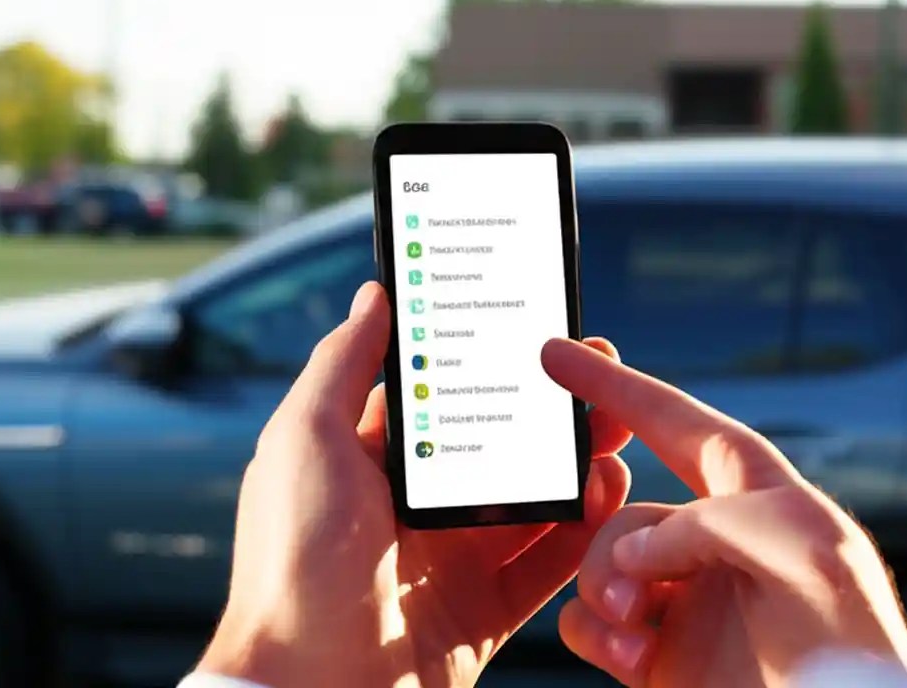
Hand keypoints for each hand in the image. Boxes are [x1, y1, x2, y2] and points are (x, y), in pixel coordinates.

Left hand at [196, 283, 631, 687]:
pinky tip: (610, 499)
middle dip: (551, 411)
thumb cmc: (292, 563)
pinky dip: (584, 534)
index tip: (538, 327)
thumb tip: (378, 294)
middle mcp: (413, 508)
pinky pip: (547, 567)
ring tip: (615, 434)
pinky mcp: (483, 612)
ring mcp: (452, 561)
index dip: (492, 360)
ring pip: (534, 501)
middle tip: (601, 377)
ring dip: (577, 466)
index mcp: (369, 463)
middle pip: (500, 446)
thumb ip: (343, 364)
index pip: (442, 397)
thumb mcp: (305, 441)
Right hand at [541, 339, 906, 687]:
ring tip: (632, 621)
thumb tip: (634, 553)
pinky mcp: (663, 656)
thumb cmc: (851, 646)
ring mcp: (688, 600)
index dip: (618, 389)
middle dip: (606, 529)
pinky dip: (595, 632)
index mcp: (761, 497)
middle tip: (615, 563)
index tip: (558, 356)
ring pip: (604, 564)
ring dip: (602, 585)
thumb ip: (713, 524)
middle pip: (628, 507)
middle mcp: (719, 544)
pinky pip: (595, 624)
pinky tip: (629, 654)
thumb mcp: (803, 551)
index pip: (678, 424)